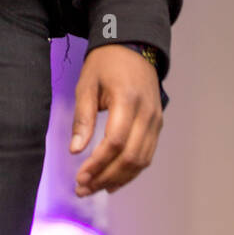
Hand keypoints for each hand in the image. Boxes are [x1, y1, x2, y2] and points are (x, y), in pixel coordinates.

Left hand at [69, 44, 162, 193]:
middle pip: (130, 157)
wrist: (133, 45)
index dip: (98, 164)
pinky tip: (113, 180)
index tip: (80, 177)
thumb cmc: (105, 63)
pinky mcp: (158, 124)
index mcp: (127, 99)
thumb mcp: (87, 84)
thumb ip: (83, 118)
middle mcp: (147, 112)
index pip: (115, 141)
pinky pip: (147, 154)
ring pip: (141, 160)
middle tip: (83, 188)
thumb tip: (76, 150)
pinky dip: (131, 171)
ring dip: (118, 179)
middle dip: (106, 177)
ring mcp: (155, 119)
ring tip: (95, 188)